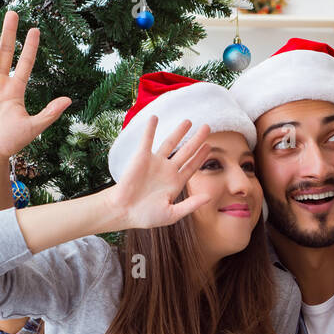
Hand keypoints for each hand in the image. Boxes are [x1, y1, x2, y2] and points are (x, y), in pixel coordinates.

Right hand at [0, 10, 71, 163]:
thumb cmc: (10, 144)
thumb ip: (50, 112)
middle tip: (13, 12)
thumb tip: (69, 99)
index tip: (36, 30)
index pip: (25, 63)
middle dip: (9, 33)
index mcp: (16, 91)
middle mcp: (0, 84)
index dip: (30, 47)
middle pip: (5, 52)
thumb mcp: (33, 127)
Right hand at [103, 115, 212, 229]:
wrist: (124, 211)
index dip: (201, 157)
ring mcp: (155, 162)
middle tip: (207, 127)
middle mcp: (167, 170)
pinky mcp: (141, 157)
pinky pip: (147, 140)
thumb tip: (209, 197)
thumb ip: (191, 205)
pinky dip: (151, 129)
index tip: (209, 146)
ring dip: (179, 132)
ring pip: (170, 143)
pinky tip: (155, 117)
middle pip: (186, 151)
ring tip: (188, 121)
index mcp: (175, 183)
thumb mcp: (172, 214)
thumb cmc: (147, 216)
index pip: (192, 166)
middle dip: (196, 140)